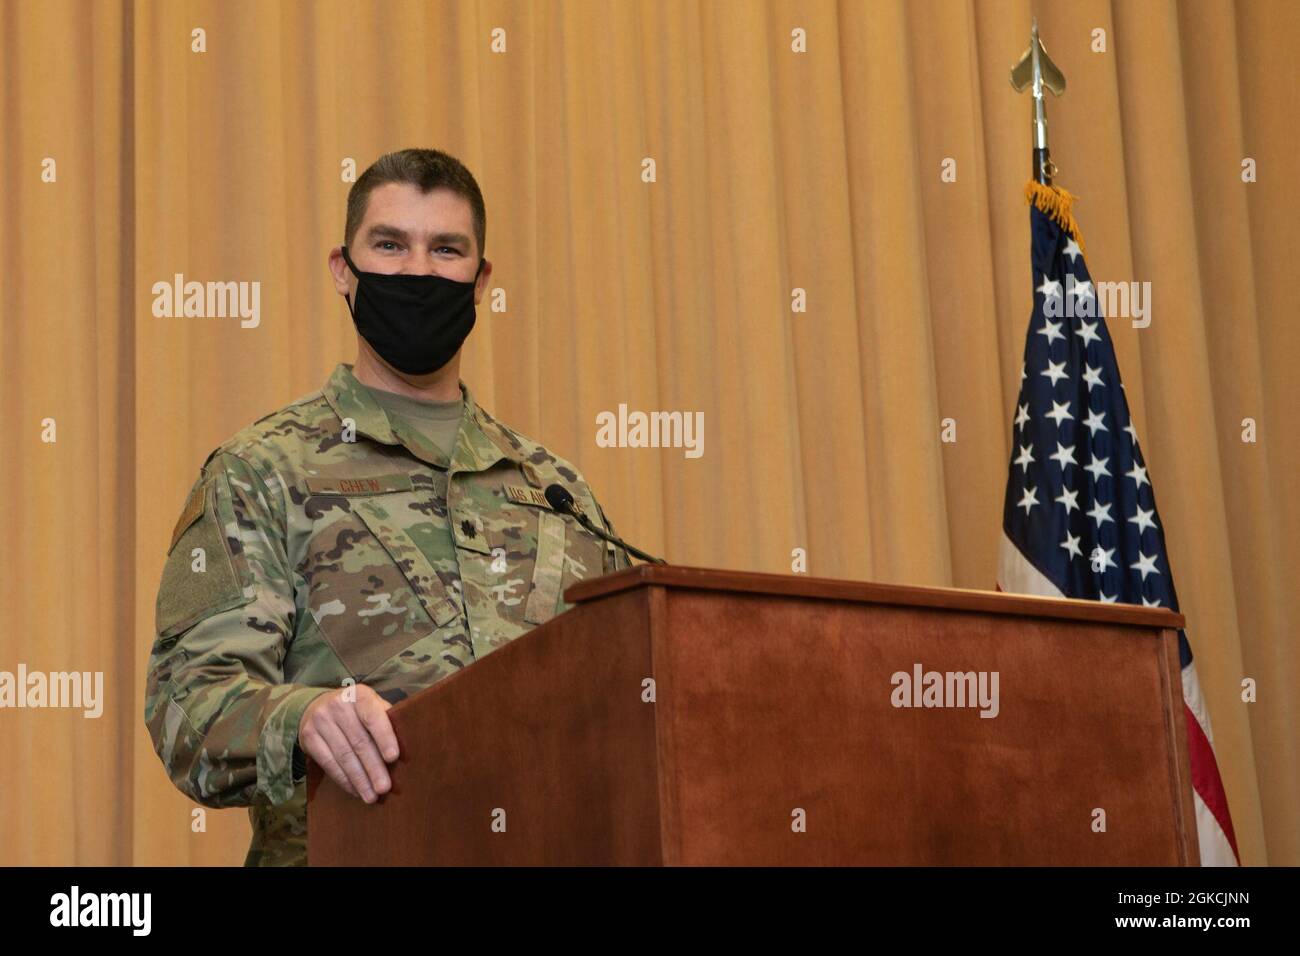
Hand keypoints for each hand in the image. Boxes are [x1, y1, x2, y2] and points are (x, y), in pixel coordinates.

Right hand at [297, 684, 399, 802]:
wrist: (316, 706)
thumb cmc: (356, 711)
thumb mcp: (372, 706)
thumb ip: (386, 720)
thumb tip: (407, 747)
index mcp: (359, 695)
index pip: (373, 717)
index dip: (384, 737)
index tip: (393, 757)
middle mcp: (338, 705)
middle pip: (359, 741)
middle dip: (373, 767)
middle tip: (384, 788)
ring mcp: (320, 720)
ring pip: (343, 755)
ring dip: (359, 779)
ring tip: (371, 796)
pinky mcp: (308, 737)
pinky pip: (328, 763)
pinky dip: (344, 779)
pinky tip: (355, 790)